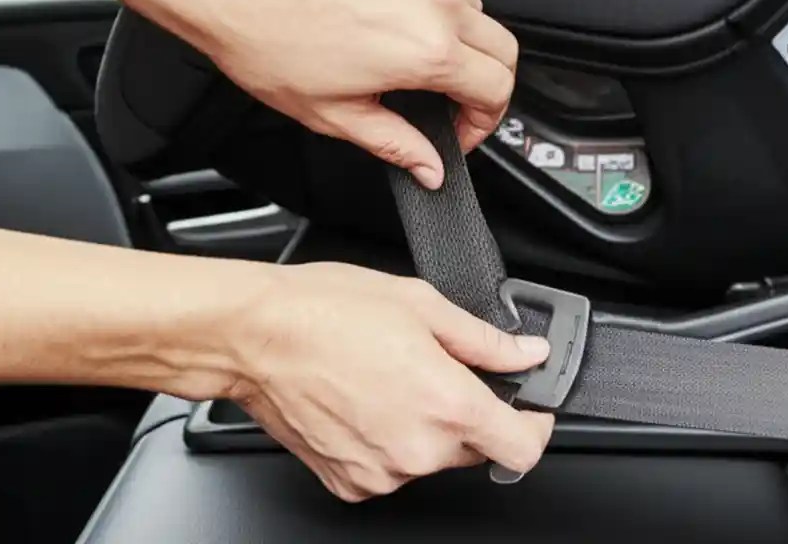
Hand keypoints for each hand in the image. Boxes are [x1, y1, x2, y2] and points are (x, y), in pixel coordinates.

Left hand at [140, 0, 517, 189]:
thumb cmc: (262, 36)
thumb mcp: (330, 114)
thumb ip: (395, 143)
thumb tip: (430, 168)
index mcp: (425, 51)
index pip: (497, 90)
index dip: (482, 121)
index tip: (457, 126)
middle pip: (500, 47)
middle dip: (480, 81)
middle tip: (444, 95)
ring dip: (456, 26)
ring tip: (409, 38)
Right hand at [173, 262, 553, 501]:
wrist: (253, 336)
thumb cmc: (324, 311)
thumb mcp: (421, 304)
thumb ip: (485, 339)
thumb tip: (526, 353)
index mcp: (448, 405)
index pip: (525, 448)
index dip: (535, 425)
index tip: (528, 407)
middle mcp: (418, 450)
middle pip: (476, 449)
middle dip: (467, 413)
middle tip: (433, 370)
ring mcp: (382, 472)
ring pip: (430, 458)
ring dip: (424, 427)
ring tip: (387, 379)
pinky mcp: (349, 483)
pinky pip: (389, 469)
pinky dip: (387, 442)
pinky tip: (364, 402)